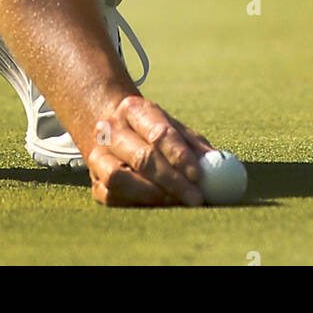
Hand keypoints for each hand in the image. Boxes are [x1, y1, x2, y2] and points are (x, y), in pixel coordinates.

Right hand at [86, 95, 212, 206]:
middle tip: (195, 198)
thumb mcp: (172, 126)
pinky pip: (111, 196)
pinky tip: (156, 204)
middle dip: (172, 181)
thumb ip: (194, 145)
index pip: (159, 132)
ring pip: (119, 178)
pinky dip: (134, 203)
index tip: (199, 176)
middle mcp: (111, 128)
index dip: (180, 156)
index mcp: (133, 109)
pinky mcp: (93, 179)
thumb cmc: (150, 130)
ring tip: (175, 202)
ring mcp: (97, 154)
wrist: (111, 127)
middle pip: (142, 157)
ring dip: (151, 194)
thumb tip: (219, 163)